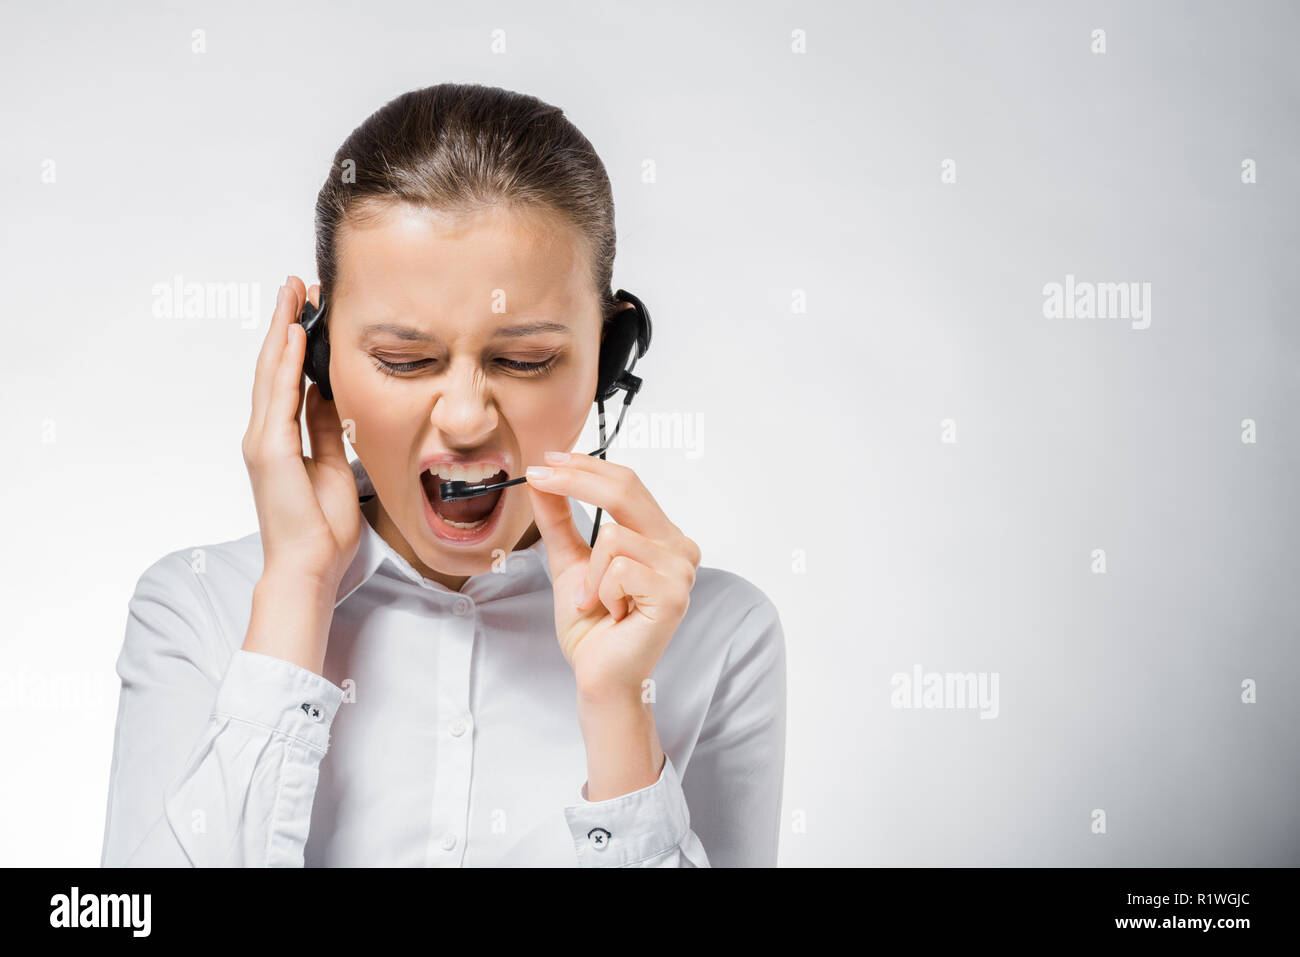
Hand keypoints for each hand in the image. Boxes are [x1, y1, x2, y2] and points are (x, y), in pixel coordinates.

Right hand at [242, 276, 360, 592]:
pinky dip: (285, 363)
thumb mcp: (335, 465)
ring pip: (271, 372)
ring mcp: (264, 441)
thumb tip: (329, 394)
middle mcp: (266, 436)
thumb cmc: (321, 528)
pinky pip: (280, 396)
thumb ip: (327, 429)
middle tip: (297, 285)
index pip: (287, 379)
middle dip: (285, 322)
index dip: (295, 342)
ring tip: (294, 293)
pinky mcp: (270, 450)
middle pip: (274, 366)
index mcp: (281, 440)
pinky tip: (293, 334)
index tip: (308, 309)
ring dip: (282, 330)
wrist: (310, 566)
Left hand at [524, 452, 701, 702]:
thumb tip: (541, 476)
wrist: (598, 674)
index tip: (547, 459)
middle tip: (539, 477)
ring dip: (590, 573)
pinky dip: (602, 591)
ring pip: (615, 536)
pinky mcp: (674, 594)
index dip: (586, 466)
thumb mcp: (569, 560)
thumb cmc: (591, 624)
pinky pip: (620, 569)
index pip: (627, 483)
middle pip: (626, 490)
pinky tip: (614, 613)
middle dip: (576, 480)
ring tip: (595, 601)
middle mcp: (679, 547)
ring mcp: (682, 570)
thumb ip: (559, 519)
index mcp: (661, 536)